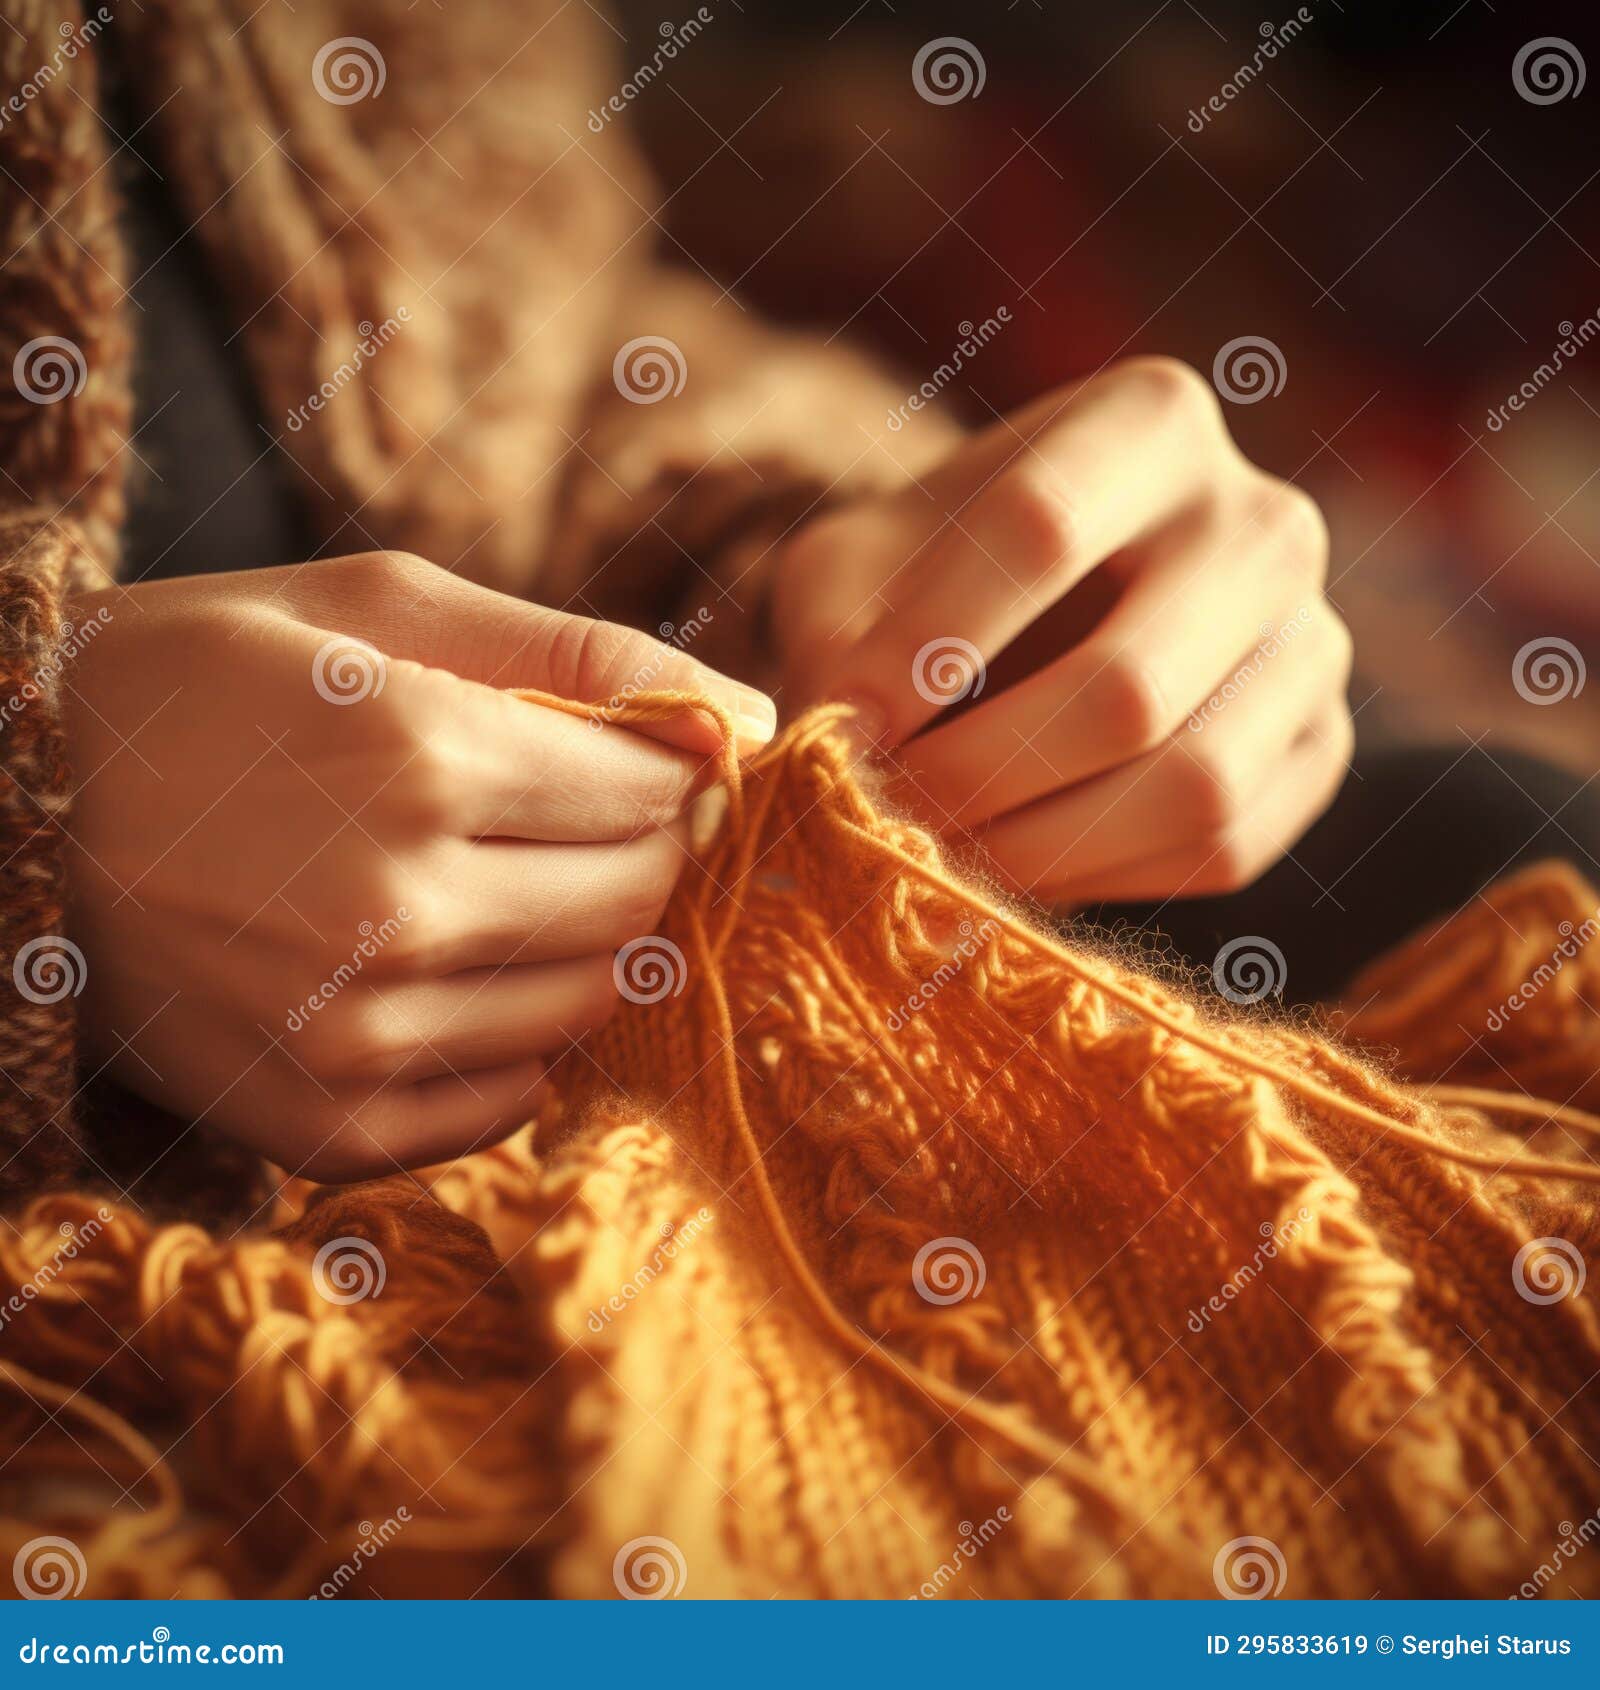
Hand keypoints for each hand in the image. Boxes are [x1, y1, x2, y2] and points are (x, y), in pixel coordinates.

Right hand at [63, 552, 775, 1179]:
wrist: (3, 816)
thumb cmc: (197, 683)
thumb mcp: (372, 607)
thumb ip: (577, 652)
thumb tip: (748, 714)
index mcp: (419, 758)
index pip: (655, 794)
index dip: (669, 774)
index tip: (642, 759)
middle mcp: (396, 911)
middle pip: (634, 905)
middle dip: (640, 855)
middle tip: (578, 818)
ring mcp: (355, 1035)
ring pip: (584, 1007)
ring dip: (577, 947)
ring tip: (494, 886)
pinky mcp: (322, 1124)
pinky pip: (504, 1104)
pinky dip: (507, 1043)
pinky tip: (441, 974)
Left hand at [774, 357, 1351, 904]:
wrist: (1024, 624)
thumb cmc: (927, 580)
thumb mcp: (853, 573)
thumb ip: (836, 638)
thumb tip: (847, 739)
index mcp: (1149, 420)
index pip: (1039, 527)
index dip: (927, 649)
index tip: (845, 726)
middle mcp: (1263, 519)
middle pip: (1126, 685)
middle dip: (980, 775)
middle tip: (887, 814)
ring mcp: (1312, 639)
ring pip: (1192, 783)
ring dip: (1040, 847)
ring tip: (941, 853)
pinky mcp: (1321, 749)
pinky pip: (1226, 847)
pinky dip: (1103, 878)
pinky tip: (1017, 866)